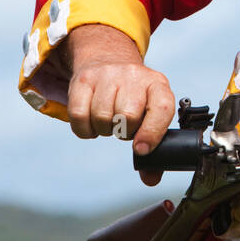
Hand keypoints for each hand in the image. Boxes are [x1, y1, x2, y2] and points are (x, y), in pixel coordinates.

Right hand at [64, 24, 175, 187]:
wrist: (109, 61)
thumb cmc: (134, 97)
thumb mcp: (150, 113)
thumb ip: (154, 148)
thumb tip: (150, 179)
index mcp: (158, 85)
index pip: (161, 108)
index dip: (152, 132)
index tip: (141, 149)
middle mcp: (135, 76)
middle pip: (127, 116)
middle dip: (124, 131)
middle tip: (123, 127)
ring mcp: (108, 75)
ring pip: (102, 116)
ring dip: (104, 129)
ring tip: (110, 121)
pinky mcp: (83, 80)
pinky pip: (78, 115)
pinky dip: (84, 129)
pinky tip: (92, 122)